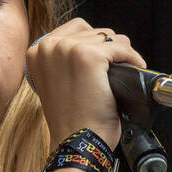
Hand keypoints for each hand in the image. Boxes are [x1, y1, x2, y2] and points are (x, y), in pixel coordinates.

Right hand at [24, 18, 147, 149]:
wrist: (76, 142)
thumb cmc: (71, 121)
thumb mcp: (58, 83)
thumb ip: (66, 61)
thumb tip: (96, 45)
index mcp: (37, 52)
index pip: (75, 29)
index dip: (95, 44)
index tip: (105, 61)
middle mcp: (49, 46)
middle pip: (94, 32)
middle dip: (110, 50)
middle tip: (117, 70)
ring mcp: (68, 49)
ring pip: (110, 38)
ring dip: (122, 54)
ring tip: (124, 72)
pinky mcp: (89, 56)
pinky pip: (122, 48)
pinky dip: (133, 58)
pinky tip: (134, 70)